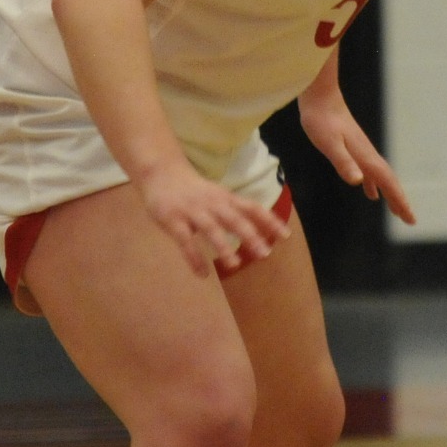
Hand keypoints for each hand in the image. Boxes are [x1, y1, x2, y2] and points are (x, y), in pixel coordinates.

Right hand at [136, 163, 291, 275]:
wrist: (161, 172)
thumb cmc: (194, 190)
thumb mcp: (218, 196)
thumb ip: (235, 211)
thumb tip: (259, 232)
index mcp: (225, 198)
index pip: (252, 208)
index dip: (269, 221)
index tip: (285, 236)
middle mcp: (212, 204)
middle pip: (234, 219)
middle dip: (250, 236)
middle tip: (264, 254)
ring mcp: (192, 212)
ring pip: (210, 229)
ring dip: (223, 246)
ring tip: (234, 264)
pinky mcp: (173, 220)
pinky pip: (185, 241)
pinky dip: (194, 258)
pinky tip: (202, 274)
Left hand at [299, 83, 415, 225]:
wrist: (320, 96)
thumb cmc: (322, 120)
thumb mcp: (329, 144)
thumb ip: (344, 162)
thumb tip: (358, 181)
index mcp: (365, 157)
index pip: (388, 183)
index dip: (400, 201)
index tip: (411, 218)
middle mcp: (368, 155)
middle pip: (389, 181)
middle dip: (400, 200)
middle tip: (409, 220)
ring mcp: (362, 151)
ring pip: (381, 177)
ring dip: (389, 193)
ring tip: (395, 209)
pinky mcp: (353, 148)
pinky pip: (369, 171)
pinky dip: (374, 184)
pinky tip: (370, 192)